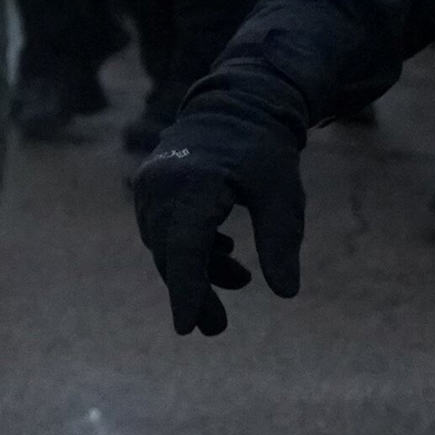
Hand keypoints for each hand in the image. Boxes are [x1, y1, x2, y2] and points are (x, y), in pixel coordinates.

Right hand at [127, 106, 306, 337]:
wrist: (235, 105)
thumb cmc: (265, 150)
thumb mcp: (282, 195)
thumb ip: (281, 242)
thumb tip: (286, 293)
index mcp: (194, 184)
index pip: (185, 248)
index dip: (186, 291)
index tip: (186, 329)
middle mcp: (161, 187)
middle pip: (171, 255)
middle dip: (194, 293)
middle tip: (217, 329)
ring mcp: (149, 188)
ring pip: (166, 247)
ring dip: (197, 271)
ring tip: (240, 278)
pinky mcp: (149, 190)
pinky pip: (163, 232)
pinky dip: (189, 250)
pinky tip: (223, 254)